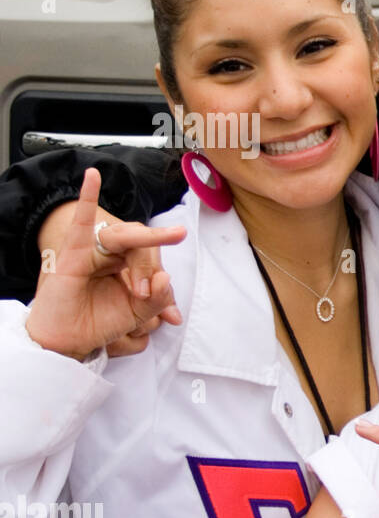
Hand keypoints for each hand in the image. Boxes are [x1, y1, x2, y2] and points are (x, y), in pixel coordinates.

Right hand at [26, 169, 185, 359]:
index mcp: (131, 266)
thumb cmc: (100, 323)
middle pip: (143, 247)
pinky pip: (82, 221)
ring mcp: (94, 251)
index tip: (171, 316)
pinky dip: (88, 197)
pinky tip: (93, 176)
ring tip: (138, 287)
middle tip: (144, 295)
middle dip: (148, 270)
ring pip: (125, 238)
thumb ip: (158, 299)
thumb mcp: (138, 314)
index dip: (163, 283)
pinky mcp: (74, 252)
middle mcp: (115, 255)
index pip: (155, 260)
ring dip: (141, 252)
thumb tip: (166, 277)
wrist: (68, 340)